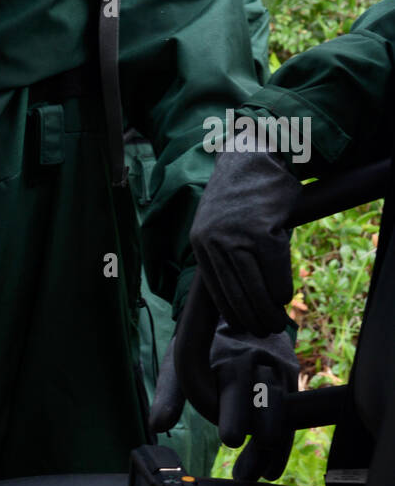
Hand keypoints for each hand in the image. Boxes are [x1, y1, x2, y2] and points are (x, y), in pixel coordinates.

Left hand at [150, 324, 298, 481]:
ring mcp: (279, 368)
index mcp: (229, 356)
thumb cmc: (202, 347)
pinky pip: (291, 415)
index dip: (233, 414)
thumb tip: (156, 426)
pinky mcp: (291, 377)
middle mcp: (259, 359)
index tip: (230, 440)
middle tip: (245, 471)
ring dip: (268, 450)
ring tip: (251, 475)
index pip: (234, 388)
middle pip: (265, 401)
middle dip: (259, 436)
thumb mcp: (181, 362)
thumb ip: (169, 394)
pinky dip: (281, 445)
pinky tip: (269, 468)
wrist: (236, 314)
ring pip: (281, 413)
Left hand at [190, 145, 300, 336]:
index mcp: (200, 241)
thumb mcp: (219, 223)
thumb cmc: (243, 194)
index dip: (231, 313)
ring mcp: (238, 235)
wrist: (255, 155)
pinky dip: (282, 290)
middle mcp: (214, 240)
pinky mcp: (264, 231)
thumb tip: (237, 299)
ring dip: (269, 312)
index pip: (214, 290)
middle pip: (236, 294)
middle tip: (267, 330)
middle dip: (252, 319)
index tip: (244, 327)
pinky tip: (285, 297)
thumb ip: (222, 255)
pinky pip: (276, 273)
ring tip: (278, 322)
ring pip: (256, 289)